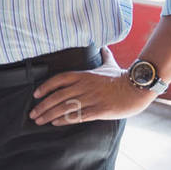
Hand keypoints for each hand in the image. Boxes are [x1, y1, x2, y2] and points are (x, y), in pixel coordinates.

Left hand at [30, 48, 154, 125]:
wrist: (138, 88)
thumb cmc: (122, 77)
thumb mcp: (110, 64)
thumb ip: (104, 56)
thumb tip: (104, 46)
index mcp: (83, 75)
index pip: (58, 79)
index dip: (45, 87)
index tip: (35, 94)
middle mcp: (83, 86)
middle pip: (57, 96)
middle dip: (42, 106)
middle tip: (32, 114)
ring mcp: (90, 98)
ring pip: (64, 107)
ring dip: (49, 115)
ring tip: (39, 121)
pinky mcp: (98, 110)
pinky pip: (77, 116)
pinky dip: (64, 120)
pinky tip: (56, 123)